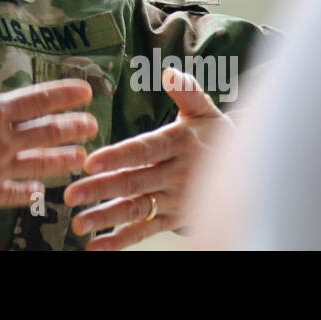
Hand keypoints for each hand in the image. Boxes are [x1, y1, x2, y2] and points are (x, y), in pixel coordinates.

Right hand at [0, 25, 97, 220]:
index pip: (36, 101)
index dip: (63, 96)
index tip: (86, 93)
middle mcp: (0, 143)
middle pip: (46, 133)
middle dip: (72, 128)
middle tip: (92, 125)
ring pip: (38, 164)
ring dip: (62, 160)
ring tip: (81, 157)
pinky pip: (14, 195)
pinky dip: (29, 193)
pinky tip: (40, 192)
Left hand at [63, 67, 229, 249]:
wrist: (250, 174)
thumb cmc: (217, 136)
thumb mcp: (206, 111)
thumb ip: (188, 92)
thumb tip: (170, 72)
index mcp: (179, 143)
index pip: (144, 150)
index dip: (117, 157)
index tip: (89, 162)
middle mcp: (176, 173)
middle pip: (134, 181)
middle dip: (100, 189)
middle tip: (70, 195)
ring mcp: (175, 199)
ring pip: (136, 208)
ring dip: (106, 217)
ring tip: (78, 224)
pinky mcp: (175, 218)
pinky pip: (146, 230)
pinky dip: (121, 240)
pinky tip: (96, 246)